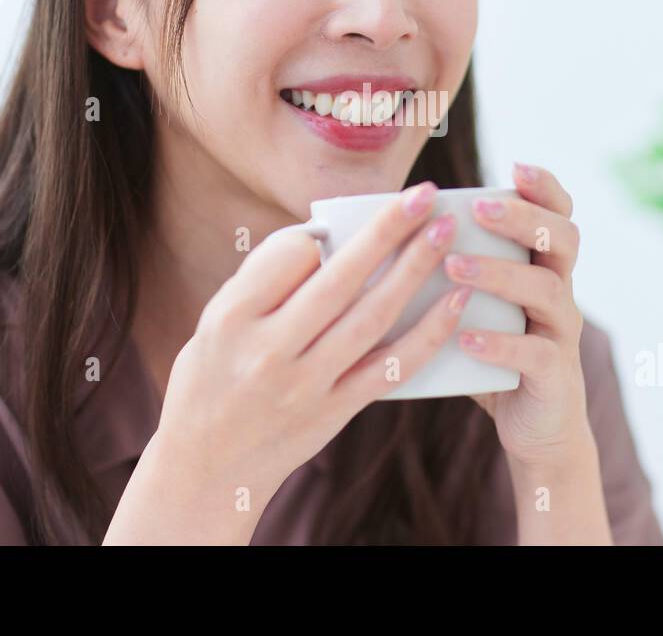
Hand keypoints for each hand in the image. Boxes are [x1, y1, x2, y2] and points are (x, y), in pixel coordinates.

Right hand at [131, 181, 468, 536]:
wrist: (207, 468)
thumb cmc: (212, 379)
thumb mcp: (214, 324)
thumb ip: (264, 283)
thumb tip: (328, 238)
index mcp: (231, 318)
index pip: (289, 254)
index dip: (316, 233)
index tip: (331, 228)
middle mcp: (268, 351)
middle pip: (341, 279)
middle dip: (388, 230)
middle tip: (426, 194)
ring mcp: (305, 385)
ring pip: (373, 317)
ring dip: (415, 270)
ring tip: (445, 232)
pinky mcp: (334, 412)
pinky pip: (391, 367)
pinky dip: (429, 334)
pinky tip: (456, 302)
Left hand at [446, 162, 593, 468]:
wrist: (532, 427)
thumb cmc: (488, 354)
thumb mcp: (470, 305)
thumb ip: (442, 270)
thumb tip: (367, 235)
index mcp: (541, 266)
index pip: (557, 213)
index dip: (544, 187)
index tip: (515, 166)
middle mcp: (560, 290)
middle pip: (562, 238)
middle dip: (523, 218)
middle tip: (479, 209)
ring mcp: (561, 332)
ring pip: (548, 289)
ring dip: (500, 273)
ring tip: (454, 266)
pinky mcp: (555, 375)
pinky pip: (536, 352)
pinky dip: (500, 343)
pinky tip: (466, 337)